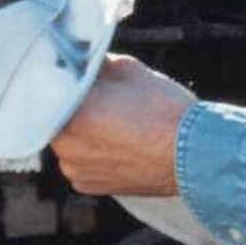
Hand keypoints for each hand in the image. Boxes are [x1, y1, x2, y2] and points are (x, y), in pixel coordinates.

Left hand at [52, 54, 195, 198]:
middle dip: (71, 103)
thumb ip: (95, 64)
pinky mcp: (87, 185)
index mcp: (72, 112)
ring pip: (66, 139)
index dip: (61, 77)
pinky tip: (114, 142)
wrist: (196, 155)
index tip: (73, 71)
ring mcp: (75, 168)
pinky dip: (90, 150)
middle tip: (96, 95)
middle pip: (54, 114)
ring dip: (79, 128)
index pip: (49, 86)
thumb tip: (80, 59)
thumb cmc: (166, 112)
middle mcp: (66, 145)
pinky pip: (79, 160)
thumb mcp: (128, 69)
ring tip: (110, 121)